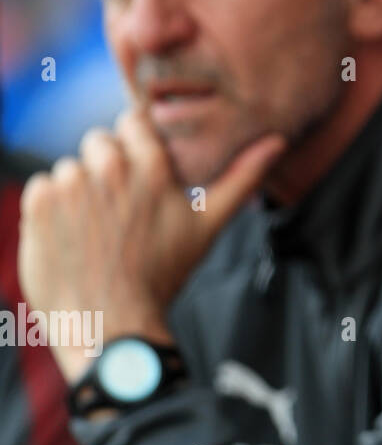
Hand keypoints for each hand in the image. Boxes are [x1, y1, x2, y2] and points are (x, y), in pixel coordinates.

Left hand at [18, 108, 284, 380]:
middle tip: (120, 211)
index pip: (133, 122)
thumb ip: (243, 176)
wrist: (110, 322)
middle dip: (108, 168)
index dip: (136, 146)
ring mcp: (70, 185)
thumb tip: (279, 141)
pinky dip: (52, 207)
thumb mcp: (209, 224)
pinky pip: (43, 186)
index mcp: (151, 167)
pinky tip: (72, 235)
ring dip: (81, 190)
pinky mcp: (39, 204)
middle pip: (100, 143)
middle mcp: (108, 167)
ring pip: (72, 166)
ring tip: (97, 229)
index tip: (139, 174)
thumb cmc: (164, 274)